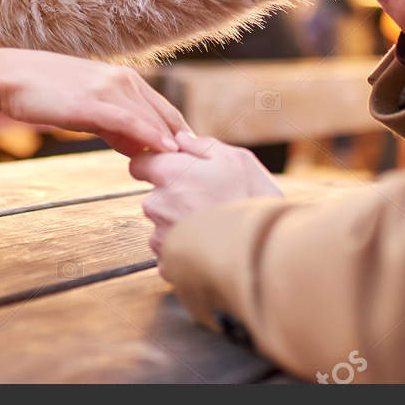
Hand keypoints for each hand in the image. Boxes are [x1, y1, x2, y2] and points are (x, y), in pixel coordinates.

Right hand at [0, 49, 189, 155]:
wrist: (9, 79)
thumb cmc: (46, 95)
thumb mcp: (88, 109)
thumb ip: (115, 126)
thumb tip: (138, 148)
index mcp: (123, 80)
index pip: (164, 109)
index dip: (182, 133)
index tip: (195, 157)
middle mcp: (122, 80)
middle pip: (165, 115)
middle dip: (185, 141)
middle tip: (202, 167)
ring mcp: (108, 89)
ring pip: (152, 118)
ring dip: (173, 142)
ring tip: (191, 165)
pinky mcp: (92, 103)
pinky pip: (131, 121)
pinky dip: (151, 135)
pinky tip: (167, 150)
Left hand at [129, 134, 282, 259]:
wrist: (264, 248)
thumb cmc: (252, 198)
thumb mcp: (235, 158)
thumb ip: (201, 146)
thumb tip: (180, 140)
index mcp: (168, 173)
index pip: (140, 163)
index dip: (156, 164)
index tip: (174, 169)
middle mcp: (156, 204)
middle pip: (154, 196)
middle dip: (173, 196)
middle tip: (208, 200)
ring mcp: (160, 237)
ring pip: (163, 224)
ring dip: (179, 223)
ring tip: (213, 225)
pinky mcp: (168, 264)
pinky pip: (171, 251)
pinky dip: (186, 248)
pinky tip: (210, 244)